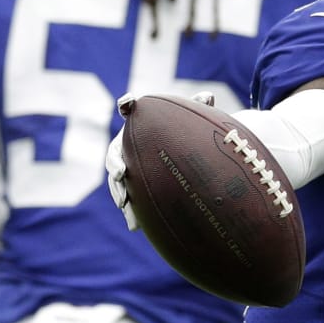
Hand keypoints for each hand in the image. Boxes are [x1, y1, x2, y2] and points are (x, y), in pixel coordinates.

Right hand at [106, 92, 215, 231]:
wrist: (182, 155)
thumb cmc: (184, 132)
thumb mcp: (191, 118)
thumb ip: (197, 106)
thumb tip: (208, 96)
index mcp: (139, 124)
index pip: (129, 110)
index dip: (127, 104)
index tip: (127, 102)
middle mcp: (128, 146)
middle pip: (116, 154)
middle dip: (116, 165)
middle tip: (120, 174)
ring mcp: (129, 169)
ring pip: (118, 183)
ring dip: (119, 194)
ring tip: (125, 206)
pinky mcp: (136, 189)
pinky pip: (130, 201)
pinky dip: (131, 212)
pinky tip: (136, 226)